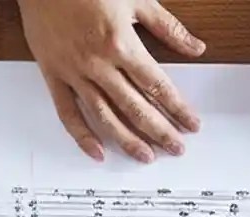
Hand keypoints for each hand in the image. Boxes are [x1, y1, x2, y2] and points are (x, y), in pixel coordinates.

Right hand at [18, 0, 206, 162]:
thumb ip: (168, 27)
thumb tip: (195, 48)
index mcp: (122, 43)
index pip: (157, 85)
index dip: (177, 108)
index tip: (191, 124)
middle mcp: (98, 63)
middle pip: (135, 107)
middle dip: (159, 131)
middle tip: (176, 149)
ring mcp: (74, 72)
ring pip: (104, 116)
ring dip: (127, 140)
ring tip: (145, 157)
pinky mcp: (53, 74)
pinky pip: (67, 112)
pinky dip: (82, 135)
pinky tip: (98, 152)